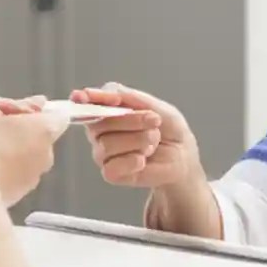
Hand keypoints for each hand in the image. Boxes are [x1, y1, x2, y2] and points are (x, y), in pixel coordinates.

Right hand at [0, 103, 67, 206]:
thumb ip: (18, 104)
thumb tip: (38, 102)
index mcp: (45, 129)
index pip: (59, 117)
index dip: (41, 114)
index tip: (22, 113)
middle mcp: (46, 155)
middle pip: (43, 139)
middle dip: (25, 133)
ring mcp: (34, 177)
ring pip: (29, 159)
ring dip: (15, 153)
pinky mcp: (20, 194)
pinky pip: (17, 177)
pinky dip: (6, 171)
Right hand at [72, 82, 202, 187]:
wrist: (182, 154)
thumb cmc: (167, 128)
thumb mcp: (155, 105)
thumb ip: (130, 98)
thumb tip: (107, 93)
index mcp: (106, 109)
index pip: (86, 103)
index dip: (84, 100)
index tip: (84, 97)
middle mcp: (99, 131)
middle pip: (99, 123)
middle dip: (131, 120)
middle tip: (154, 120)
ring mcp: (103, 153)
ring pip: (107, 145)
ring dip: (138, 141)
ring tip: (153, 142)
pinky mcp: (111, 173)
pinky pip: (112, 167)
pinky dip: (132, 161)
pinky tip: (143, 160)